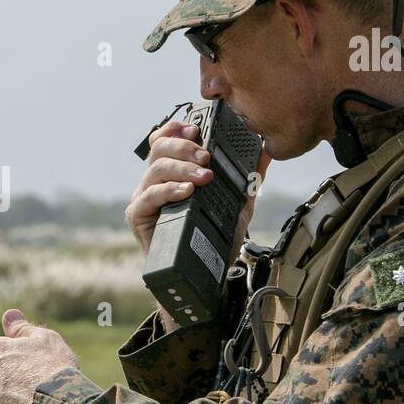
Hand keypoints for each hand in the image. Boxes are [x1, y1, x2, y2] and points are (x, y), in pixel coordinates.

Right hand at [125, 119, 270, 254]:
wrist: (203, 275)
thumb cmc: (212, 239)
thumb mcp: (236, 204)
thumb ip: (248, 178)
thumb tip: (265, 152)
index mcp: (171, 173)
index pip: (165, 141)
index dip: (175, 130)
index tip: (195, 128)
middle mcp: (154, 182)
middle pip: (158, 149)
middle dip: (183, 147)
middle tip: (206, 157)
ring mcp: (144, 198)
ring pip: (154, 170)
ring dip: (181, 169)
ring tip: (204, 177)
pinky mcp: (137, 216)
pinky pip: (149, 197)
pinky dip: (168, 191)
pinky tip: (186, 192)